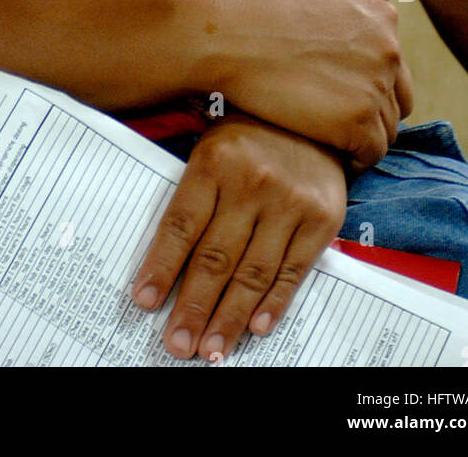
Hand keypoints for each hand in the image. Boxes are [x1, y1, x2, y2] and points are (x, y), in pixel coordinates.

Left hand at [131, 114, 346, 360]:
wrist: (314, 118)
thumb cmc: (249, 138)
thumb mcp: (211, 149)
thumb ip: (193, 197)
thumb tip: (166, 262)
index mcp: (215, 161)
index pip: (182, 225)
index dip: (161, 267)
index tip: (145, 302)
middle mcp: (252, 182)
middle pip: (215, 257)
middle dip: (193, 306)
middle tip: (177, 344)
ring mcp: (290, 202)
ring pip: (253, 272)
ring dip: (229, 317)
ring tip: (210, 348)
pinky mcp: (322, 219)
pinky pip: (293, 271)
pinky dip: (273, 303)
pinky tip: (255, 328)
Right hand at [216, 0, 411, 167]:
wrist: (230, 38)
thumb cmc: (266, 10)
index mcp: (383, 19)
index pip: (396, 71)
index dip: (370, 88)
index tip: (339, 94)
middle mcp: (389, 51)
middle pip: (397, 103)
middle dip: (371, 114)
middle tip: (333, 119)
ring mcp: (375, 87)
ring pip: (386, 131)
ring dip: (361, 138)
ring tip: (326, 136)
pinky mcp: (357, 122)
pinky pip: (371, 153)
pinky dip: (353, 158)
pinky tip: (328, 151)